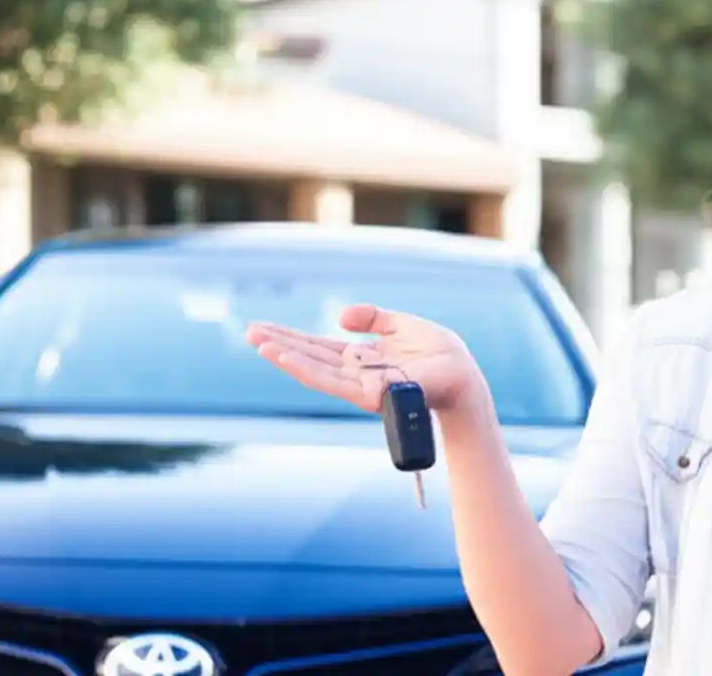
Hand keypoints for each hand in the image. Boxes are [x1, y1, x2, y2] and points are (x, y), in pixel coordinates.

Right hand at [245, 304, 488, 415]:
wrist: (463, 375)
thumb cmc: (439, 353)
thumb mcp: (401, 324)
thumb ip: (371, 317)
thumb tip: (339, 316)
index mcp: (362, 358)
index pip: (318, 348)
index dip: (291, 338)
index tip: (264, 328)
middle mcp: (356, 374)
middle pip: (310, 358)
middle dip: (279, 345)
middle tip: (249, 332)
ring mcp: (360, 386)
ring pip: (314, 370)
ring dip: (285, 357)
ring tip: (258, 343)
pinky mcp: (367, 394)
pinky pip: (331, 381)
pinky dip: (305, 369)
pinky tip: (284, 358)